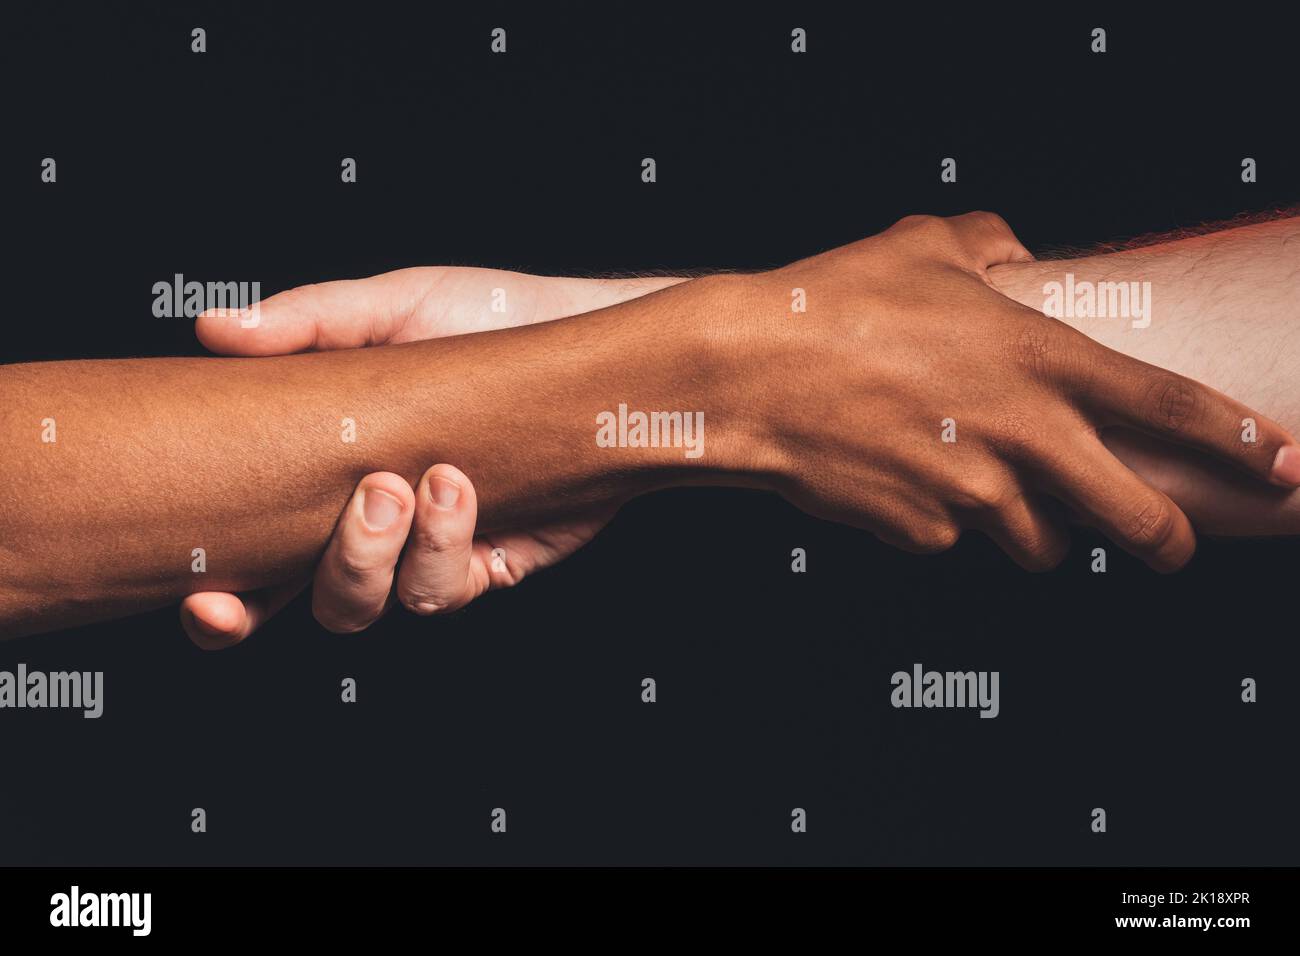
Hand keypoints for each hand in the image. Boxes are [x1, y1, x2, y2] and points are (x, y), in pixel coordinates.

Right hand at [179, 268, 661, 647]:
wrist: (589, 338)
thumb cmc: (490, 321)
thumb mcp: (398, 307)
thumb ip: (310, 322)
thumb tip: (216, 328)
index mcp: (328, 477)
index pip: (253, 561)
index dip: (221, 602)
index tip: (206, 594)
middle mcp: (376, 527)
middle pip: (320, 602)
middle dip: (322, 581)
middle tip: (367, 499)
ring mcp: (434, 551)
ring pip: (380, 603)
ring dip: (385, 553)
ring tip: (415, 478)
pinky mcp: (493, 562)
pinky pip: (448, 590)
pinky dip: (446, 546)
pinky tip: (460, 488)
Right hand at [740, 212, 1298, 569]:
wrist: (748, 375)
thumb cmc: (831, 304)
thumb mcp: (921, 245)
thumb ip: (989, 246)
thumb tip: (1014, 254)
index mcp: (1039, 357)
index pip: (1169, 406)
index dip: (1238, 439)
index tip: (1277, 461)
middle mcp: (1022, 434)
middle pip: (1134, 516)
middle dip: (1166, 540)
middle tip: (1169, 545)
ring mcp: (972, 493)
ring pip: (1040, 543)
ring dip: (1033, 528)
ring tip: (991, 491)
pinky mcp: (922, 531)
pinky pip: (952, 539)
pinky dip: (941, 520)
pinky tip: (901, 476)